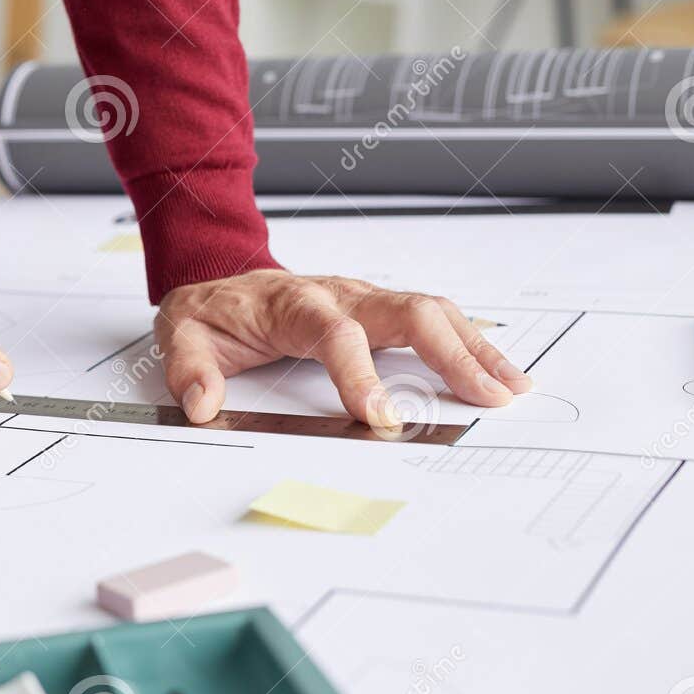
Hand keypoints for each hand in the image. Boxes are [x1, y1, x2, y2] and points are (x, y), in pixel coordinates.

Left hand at [155, 270, 532, 433]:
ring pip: (432, 312)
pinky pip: (435, 319)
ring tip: (511, 387)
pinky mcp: (382, 309)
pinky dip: (472, 343)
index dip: (358, 373)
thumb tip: (203, 405)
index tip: (379, 416)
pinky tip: (500, 371)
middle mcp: (342, 294)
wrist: (221, 278)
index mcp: (295, 304)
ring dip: (475, 349)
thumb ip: (190, 370)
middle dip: (450, 354)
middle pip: (407, 312)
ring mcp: (367, 299)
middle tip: (484, 397)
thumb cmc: (212, 311)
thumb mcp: (181, 335)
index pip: (335, 334)